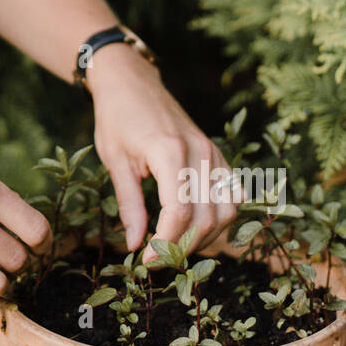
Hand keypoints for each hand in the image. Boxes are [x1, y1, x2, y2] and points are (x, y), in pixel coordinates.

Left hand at [85, 42, 240, 264]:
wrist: (132, 82)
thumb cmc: (117, 117)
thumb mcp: (114, 161)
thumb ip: (129, 204)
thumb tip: (135, 245)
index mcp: (169, 152)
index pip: (179, 214)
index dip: (165, 245)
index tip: (146, 263)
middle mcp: (199, 152)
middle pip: (207, 218)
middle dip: (184, 247)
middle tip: (158, 260)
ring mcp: (213, 152)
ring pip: (227, 211)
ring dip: (206, 238)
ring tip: (176, 247)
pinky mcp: (217, 154)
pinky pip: (232, 195)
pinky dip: (220, 218)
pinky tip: (196, 228)